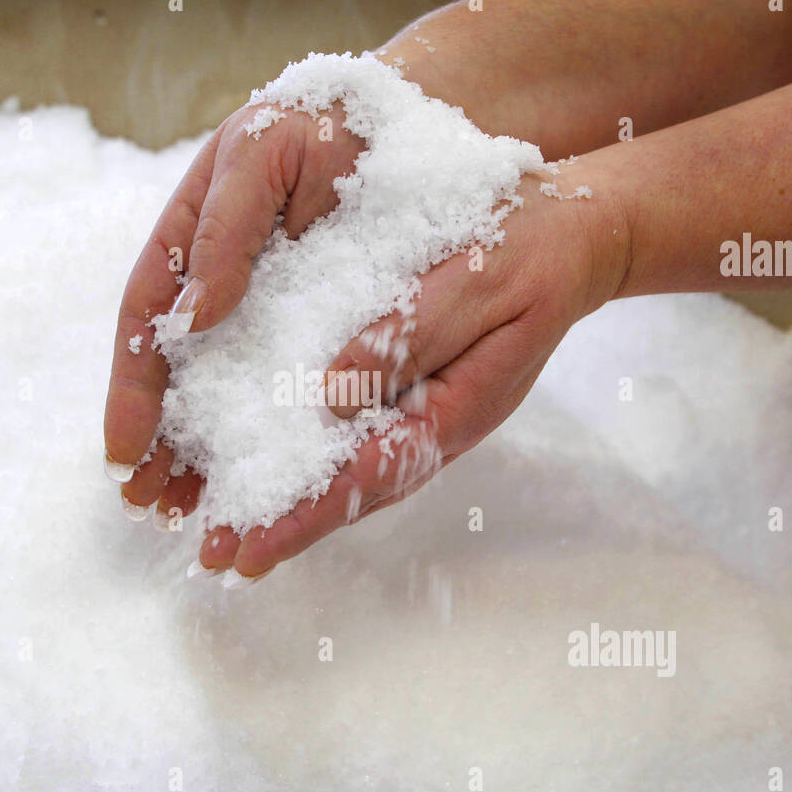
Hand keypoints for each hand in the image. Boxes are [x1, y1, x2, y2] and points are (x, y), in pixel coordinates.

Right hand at [103, 101, 365, 526]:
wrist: (419, 117)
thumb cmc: (330, 118)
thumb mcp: (264, 151)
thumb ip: (223, 229)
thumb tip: (191, 318)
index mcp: (190, 238)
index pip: (145, 319)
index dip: (130, 387)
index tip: (123, 449)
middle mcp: (222, 283)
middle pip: (176, 372)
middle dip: (157, 439)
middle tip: (146, 502)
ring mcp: (269, 310)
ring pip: (228, 391)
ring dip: (203, 451)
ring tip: (187, 511)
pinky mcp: (321, 327)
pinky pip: (289, 387)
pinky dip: (271, 433)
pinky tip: (263, 477)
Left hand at [193, 165, 629, 583]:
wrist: (574, 236)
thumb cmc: (528, 251)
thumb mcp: (475, 282)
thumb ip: (409, 338)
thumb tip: (331, 396)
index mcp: (454, 407)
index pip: (368, 474)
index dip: (306, 514)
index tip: (251, 547)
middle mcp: (437, 423)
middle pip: (355, 489)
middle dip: (286, 524)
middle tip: (216, 555)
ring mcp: (429, 412)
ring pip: (355, 471)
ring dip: (296, 500)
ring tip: (231, 527)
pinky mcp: (419, 390)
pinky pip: (362, 435)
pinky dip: (319, 458)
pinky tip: (280, 463)